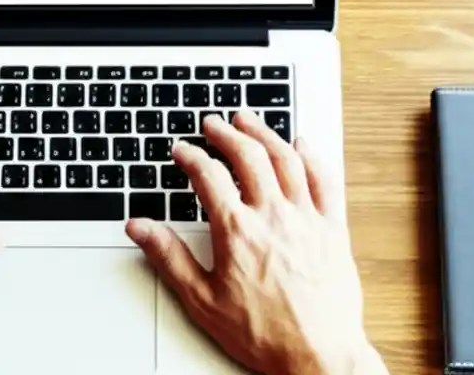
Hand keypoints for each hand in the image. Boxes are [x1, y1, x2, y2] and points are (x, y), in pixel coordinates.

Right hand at [126, 111, 386, 374]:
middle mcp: (273, 216)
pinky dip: (312, 157)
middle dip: (226, 134)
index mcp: (237, 231)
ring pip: (286, 159)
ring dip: (265, 134)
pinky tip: (303, 145)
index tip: (182, 150)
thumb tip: (140, 229)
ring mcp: (306, 219)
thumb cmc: (264, 334)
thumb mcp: (202, 300)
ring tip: (249, 121)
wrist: (318, 356)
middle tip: (213, 124)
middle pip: (248, 156)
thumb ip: (169, 257)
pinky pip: (325, 181)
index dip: (191, 156)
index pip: (209, 176)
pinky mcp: (333, 229)